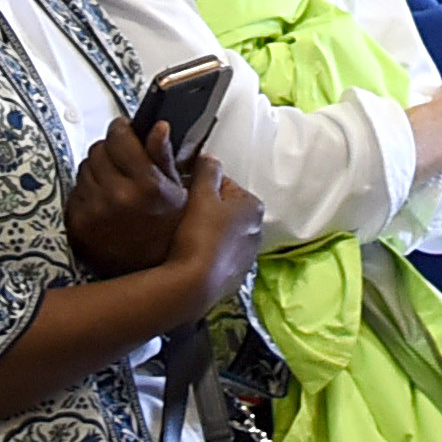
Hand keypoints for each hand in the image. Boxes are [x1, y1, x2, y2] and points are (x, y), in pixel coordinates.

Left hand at [66, 119, 190, 276]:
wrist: (156, 275)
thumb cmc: (170, 232)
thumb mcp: (178, 192)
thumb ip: (163, 156)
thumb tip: (157, 128)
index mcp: (145, 184)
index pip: (118, 136)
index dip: (121, 130)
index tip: (123, 131)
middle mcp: (117, 196)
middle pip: (98, 150)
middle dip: (110, 151)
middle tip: (122, 164)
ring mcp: (94, 211)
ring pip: (84, 169)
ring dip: (98, 172)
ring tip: (116, 187)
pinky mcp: (78, 225)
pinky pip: (75, 193)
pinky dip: (87, 194)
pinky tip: (105, 204)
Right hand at [170, 164, 267, 310]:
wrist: (195, 283)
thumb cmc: (200, 234)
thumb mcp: (201, 194)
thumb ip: (207, 170)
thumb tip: (210, 158)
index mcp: (254, 207)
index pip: (225, 184)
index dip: (201, 185)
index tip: (185, 193)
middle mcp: (257, 231)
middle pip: (226, 209)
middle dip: (207, 208)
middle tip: (184, 213)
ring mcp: (248, 256)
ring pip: (223, 233)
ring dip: (208, 231)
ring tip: (186, 235)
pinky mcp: (236, 276)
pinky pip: (220, 255)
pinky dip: (209, 252)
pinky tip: (192, 254)